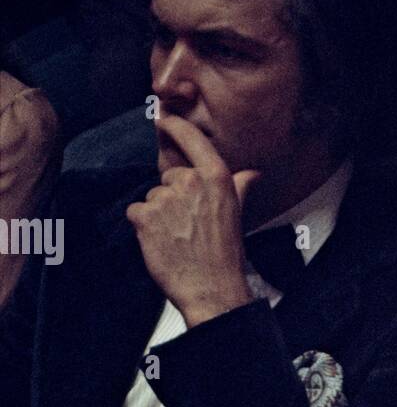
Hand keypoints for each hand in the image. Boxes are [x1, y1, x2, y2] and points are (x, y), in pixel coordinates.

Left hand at [127, 115, 259, 325]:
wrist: (212, 289)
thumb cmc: (225, 255)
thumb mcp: (237, 214)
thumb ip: (240, 187)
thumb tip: (252, 174)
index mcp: (216, 178)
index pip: (191, 139)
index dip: (174, 126)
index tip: (162, 117)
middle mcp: (190, 183)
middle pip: (169, 178)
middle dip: (173, 198)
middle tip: (188, 225)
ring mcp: (166, 199)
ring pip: (152, 198)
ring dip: (158, 216)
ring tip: (177, 238)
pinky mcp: (145, 217)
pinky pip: (136, 212)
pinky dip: (143, 228)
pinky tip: (161, 242)